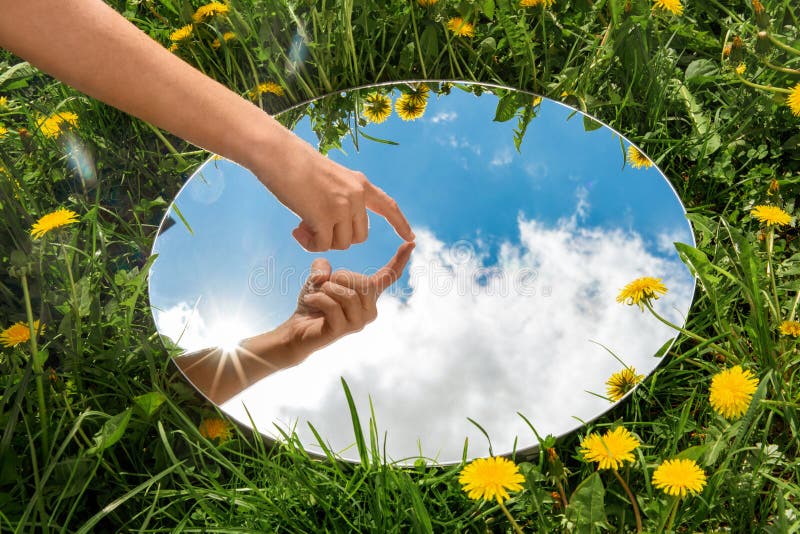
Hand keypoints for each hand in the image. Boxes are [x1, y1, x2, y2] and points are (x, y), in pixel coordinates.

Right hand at [252, 134, 414, 251]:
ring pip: (342, 244)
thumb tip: (343, 227)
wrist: (278, 153)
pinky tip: (296, 229)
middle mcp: (356, 195)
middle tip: (314, 229)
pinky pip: (324, 246)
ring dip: (322, 242)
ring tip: (302, 227)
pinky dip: (310, 244)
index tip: (411, 237)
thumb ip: (342, 197)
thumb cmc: (295, 164)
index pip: (388, 206)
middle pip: (359, 236)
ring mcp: (342, 206)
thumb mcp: (330, 178)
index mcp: (360, 183)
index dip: (400, 223)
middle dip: (338, 238)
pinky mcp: (324, 217)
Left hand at [285, 241, 414, 356]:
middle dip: (340, 277)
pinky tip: (310, 301)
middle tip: (325, 285)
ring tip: (318, 294)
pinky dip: (317, 298)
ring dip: (327, 289)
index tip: (411, 243)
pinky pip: (332, 306)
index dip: (400, 259)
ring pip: (348, 294)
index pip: (388, 276)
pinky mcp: (343, 330)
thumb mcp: (319, 277)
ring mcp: (358, 322)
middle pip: (364, 282)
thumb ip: (323, 268)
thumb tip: (325, 274)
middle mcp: (370, 310)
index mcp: (369, 295)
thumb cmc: (314, 302)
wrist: (298, 329)